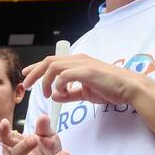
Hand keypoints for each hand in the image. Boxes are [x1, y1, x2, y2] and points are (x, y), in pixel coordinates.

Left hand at [22, 52, 140, 108]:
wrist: (128, 88)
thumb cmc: (110, 89)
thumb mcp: (85, 93)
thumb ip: (69, 94)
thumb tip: (54, 95)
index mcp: (78, 62)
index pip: (52, 61)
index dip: (36, 67)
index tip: (26, 75)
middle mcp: (78, 59)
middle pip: (48, 61)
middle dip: (34, 73)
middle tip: (26, 86)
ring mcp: (82, 64)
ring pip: (53, 67)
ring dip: (44, 81)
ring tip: (45, 94)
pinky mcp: (87, 72)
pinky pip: (64, 76)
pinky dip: (59, 85)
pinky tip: (62, 93)